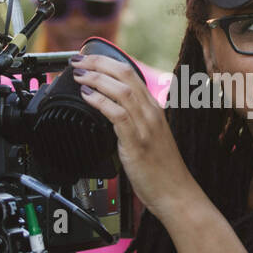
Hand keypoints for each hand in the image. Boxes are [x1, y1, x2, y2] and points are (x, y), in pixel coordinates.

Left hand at [68, 53, 198, 220]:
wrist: (175, 193)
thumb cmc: (160, 169)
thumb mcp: (147, 137)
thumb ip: (131, 121)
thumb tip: (106, 110)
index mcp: (153, 108)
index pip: (130, 73)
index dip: (106, 62)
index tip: (87, 59)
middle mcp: (151, 112)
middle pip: (124, 74)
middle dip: (97, 63)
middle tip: (77, 60)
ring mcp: (146, 126)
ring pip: (121, 90)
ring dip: (96, 78)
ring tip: (79, 75)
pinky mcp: (137, 142)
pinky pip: (118, 114)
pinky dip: (100, 101)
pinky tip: (88, 96)